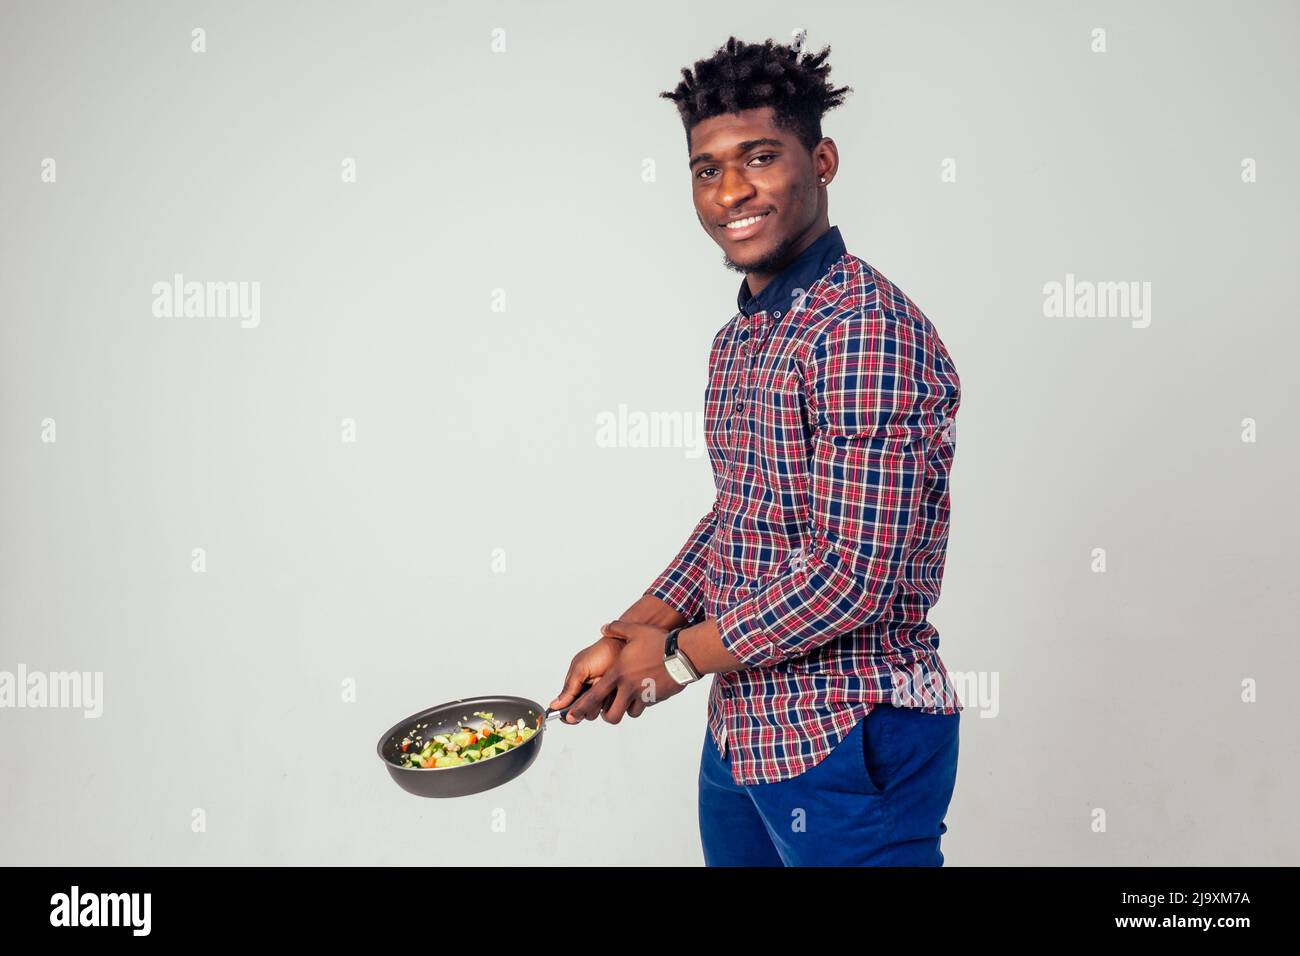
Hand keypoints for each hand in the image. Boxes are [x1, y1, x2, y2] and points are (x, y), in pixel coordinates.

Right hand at [549, 636, 623, 714]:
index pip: (567, 709)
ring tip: (601, 683)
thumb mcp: (579, 669)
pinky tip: (611, 688)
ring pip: (595, 714)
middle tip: (589, 689)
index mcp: (576, 688)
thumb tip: (554, 705)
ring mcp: (602, 698)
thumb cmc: (599, 654)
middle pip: (581, 714)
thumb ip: (569, 689)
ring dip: (597, 701)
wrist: (621, 647)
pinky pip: (610, 709)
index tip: (568, 714)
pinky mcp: (615, 700)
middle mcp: (588, 696)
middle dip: (584, 705)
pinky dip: (610, 701)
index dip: (566, 714)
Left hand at [564, 620, 687, 723]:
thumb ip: (617, 628)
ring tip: (627, 700)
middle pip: (611, 715)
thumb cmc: (659, 642)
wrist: (682, 654)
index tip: (571, 716)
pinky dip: (641, 704)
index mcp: (618, 673)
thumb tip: (604, 628)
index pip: (594, 696)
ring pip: (628, 713)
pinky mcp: (655, 698)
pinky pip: (644, 707)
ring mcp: (642, 694)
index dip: (580, 708)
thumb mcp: (635, 630)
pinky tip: (644, 693)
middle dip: (607, 715)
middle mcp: (628, 687)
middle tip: (608, 710)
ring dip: (626, 710)